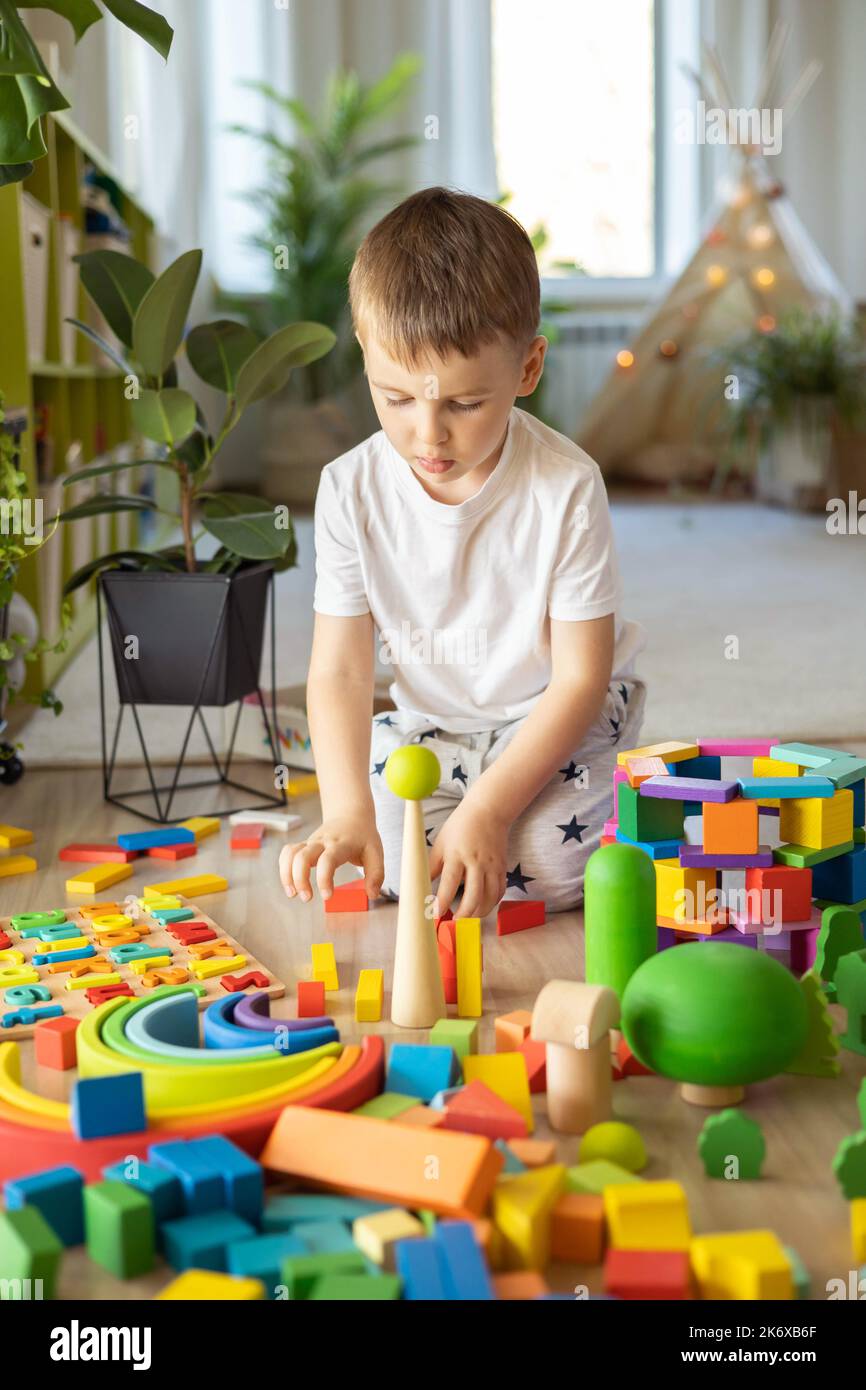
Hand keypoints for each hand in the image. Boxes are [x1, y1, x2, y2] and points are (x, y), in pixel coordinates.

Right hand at [279, 812, 383, 903]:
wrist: (351, 815)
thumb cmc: (363, 836)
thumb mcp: (376, 852)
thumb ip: (376, 874)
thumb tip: (371, 894)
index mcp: (341, 844)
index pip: (328, 860)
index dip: (324, 879)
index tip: (327, 896)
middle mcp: (322, 842)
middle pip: (302, 856)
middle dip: (300, 879)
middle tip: (307, 898)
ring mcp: (311, 842)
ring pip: (291, 854)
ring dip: (287, 875)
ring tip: (293, 894)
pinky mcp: (304, 845)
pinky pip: (287, 853)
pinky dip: (284, 867)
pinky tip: (289, 883)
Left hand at [428, 801, 508, 919]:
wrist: (488, 811)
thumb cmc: (460, 826)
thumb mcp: (441, 843)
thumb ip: (432, 866)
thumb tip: (421, 886)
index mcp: (457, 854)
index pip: (449, 883)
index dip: (442, 901)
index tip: (435, 914)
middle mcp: (476, 861)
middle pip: (474, 895)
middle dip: (464, 913)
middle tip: (455, 920)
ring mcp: (492, 865)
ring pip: (489, 897)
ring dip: (479, 912)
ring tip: (468, 916)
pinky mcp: (503, 867)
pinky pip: (500, 891)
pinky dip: (492, 903)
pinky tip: (482, 906)